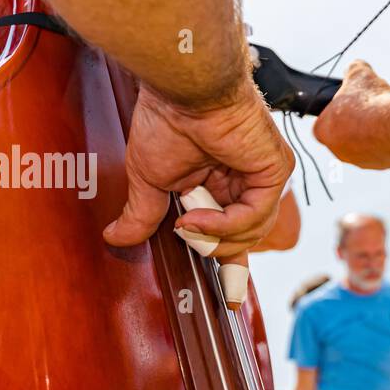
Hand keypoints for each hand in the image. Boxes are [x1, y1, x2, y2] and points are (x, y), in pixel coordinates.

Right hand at [104, 81, 294, 256]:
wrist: (181, 89)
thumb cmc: (166, 119)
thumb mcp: (150, 177)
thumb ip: (143, 212)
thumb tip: (115, 237)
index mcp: (223, 184)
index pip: (234, 233)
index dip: (228, 263)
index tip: (224, 299)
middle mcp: (247, 182)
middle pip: (244, 237)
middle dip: (214, 247)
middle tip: (184, 235)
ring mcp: (264, 176)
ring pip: (252, 231)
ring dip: (215, 235)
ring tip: (186, 223)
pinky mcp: (274, 170)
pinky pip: (255, 215)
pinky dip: (226, 223)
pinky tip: (198, 217)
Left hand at [313, 60, 389, 168]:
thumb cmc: (373, 100)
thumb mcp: (358, 73)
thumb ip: (352, 71)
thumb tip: (356, 69)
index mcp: (324, 133)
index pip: (323, 122)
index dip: (335, 110)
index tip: (348, 102)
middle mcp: (339, 153)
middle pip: (344, 134)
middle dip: (354, 121)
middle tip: (368, 105)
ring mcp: (362, 162)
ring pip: (364, 144)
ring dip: (372, 131)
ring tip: (386, 113)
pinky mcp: (384, 166)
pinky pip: (383, 150)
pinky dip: (389, 139)